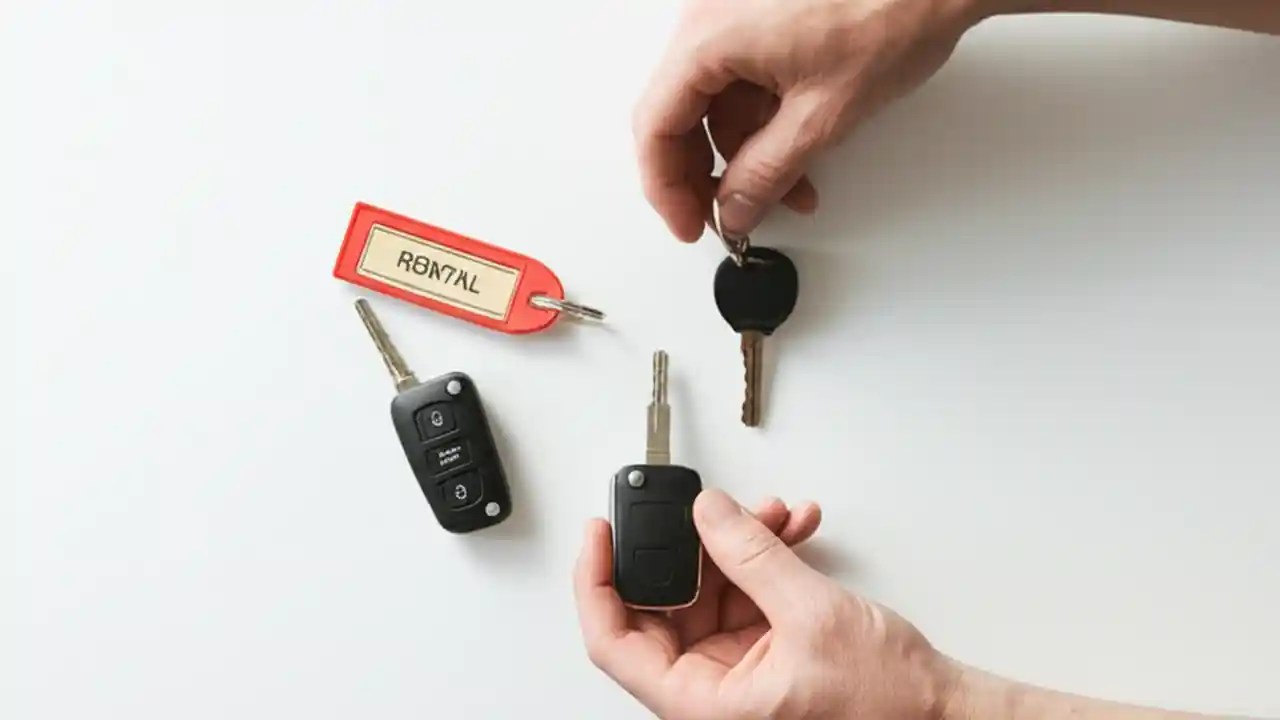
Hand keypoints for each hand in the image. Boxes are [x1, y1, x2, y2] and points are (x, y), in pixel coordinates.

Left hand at [574, 488, 956, 718]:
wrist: (940, 708)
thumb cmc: (885, 702)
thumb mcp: (811, 614)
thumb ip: (751, 556)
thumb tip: (706, 514)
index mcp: (704, 704)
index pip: (615, 642)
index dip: (597, 582)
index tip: (600, 532)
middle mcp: (712, 690)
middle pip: (664, 605)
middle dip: (690, 548)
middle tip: (702, 508)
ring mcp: (737, 668)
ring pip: (709, 590)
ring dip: (738, 544)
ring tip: (771, 514)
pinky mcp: (765, 648)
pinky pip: (745, 591)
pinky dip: (764, 557)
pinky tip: (790, 530)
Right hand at [633, 0, 990, 240]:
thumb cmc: (892, 9)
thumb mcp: (822, 115)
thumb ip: (766, 172)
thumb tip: (735, 208)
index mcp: (710, 37)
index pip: (657, 126)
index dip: (667, 189)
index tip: (690, 224)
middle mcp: (712, 18)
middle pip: (679, 115)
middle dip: (704, 175)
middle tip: (725, 217)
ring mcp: (736, 15)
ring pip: (715, 104)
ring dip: (744, 154)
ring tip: (785, 191)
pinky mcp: (763, 18)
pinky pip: (743, 82)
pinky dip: (763, 123)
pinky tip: (794, 154)